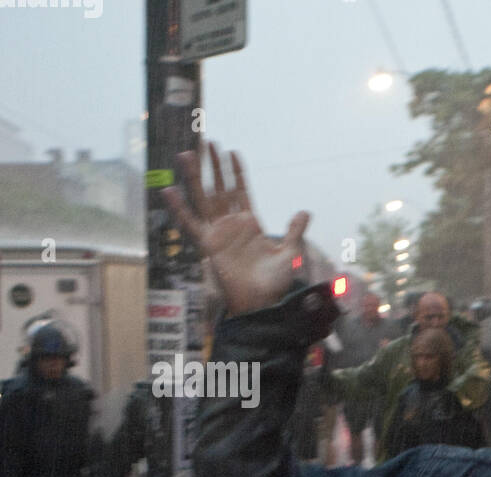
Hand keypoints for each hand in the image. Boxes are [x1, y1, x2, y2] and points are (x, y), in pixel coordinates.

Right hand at [162, 141, 310, 316]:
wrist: (263, 302)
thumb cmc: (276, 282)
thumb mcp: (291, 254)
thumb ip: (295, 232)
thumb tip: (304, 212)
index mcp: (251, 224)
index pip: (241, 191)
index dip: (237, 172)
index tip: (232, 152)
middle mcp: (232, 224)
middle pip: (219, 188)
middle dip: (212, 166)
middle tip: (205, 142)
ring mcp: (218, 232)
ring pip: (203, 198)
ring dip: (194, 177)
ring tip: (185, 154)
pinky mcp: (208, 244)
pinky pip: (190, 223)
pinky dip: (179, 208)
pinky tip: (168, 190)